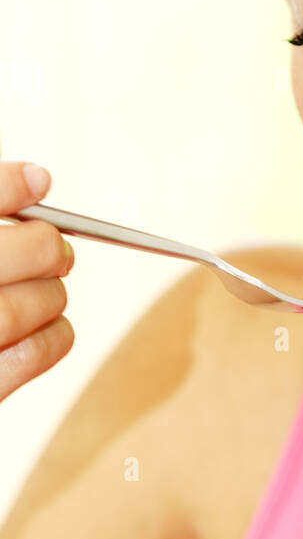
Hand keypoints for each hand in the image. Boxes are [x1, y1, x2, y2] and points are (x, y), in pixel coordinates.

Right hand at [0, 156, 73, 400]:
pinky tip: (54, 326)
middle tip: (58, 250)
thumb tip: (36, 181)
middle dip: (44, 246)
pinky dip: (53, 337)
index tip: (38, 181)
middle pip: (10, 253)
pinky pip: (27, 357)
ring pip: (18, 307)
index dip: (7, 186)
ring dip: (50, 293)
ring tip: (50, 290)